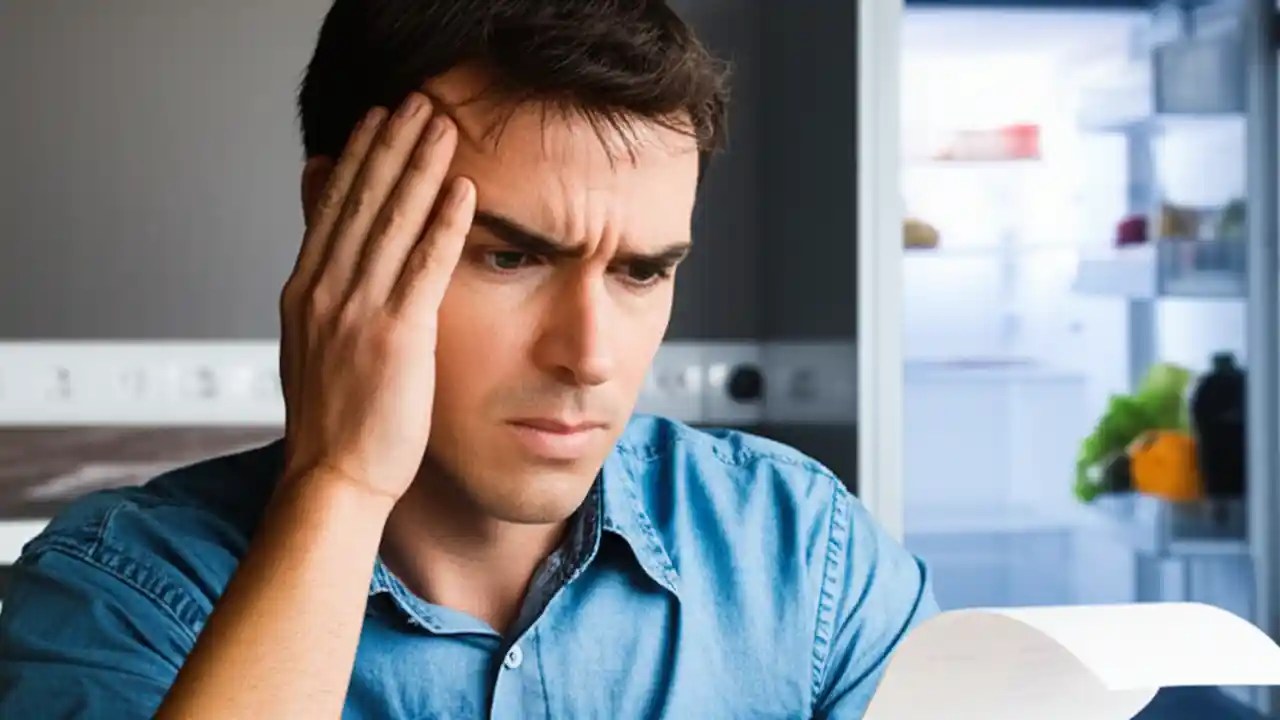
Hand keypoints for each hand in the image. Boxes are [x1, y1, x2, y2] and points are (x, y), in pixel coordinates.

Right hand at [276, 92, 474, 501]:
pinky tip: (463, 190)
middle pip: (362, 201)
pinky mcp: (397, 336)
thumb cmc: (332, 424)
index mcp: (304, 293)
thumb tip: (328, 266)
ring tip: (443, 128)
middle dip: (391, 147)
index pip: (332, 208)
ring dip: (420, 168)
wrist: (333, 480)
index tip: (377, 121)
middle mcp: (325, 293)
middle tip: (416, 104)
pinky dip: (444, 224)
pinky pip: (425, 266)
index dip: (358, 159)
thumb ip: (322, 297)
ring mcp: (358, 312)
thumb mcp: (312, 348)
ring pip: (393, 223)